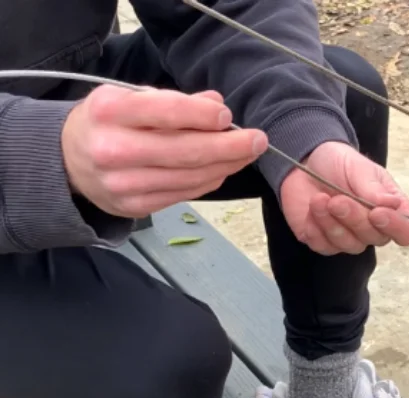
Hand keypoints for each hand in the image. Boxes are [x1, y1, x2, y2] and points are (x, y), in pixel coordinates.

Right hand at [61, 84, 267, 217]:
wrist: (68, 160)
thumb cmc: (109, 122)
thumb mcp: (131, 97)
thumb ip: (175, 101)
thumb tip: (217, 104)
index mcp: (110, 112)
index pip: (168, 112)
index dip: (204, 115)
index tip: (228, 115)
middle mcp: (114, 150)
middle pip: (186, 151)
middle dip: (230, 146)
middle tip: (259, 140)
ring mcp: (123, 184)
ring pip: (190, 176)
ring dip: (227, 165)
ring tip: (247, 153)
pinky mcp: (134, 207)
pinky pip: (184, 193)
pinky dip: (209, 180)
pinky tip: (223, 168)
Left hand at [281, 141, 408, 254]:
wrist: (306, 162)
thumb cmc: (340, 164)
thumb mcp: (359, 168)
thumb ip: (374, 189)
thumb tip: (393, 204)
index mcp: (391, 208)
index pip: (406, 231)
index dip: (396, 227)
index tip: (376, 213)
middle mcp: (374, 228)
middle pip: (376, 238)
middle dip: (355, 218)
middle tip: (337, 199)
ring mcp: (350, 238)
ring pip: (350, 245)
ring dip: (332, 223)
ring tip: (319, 200)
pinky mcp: (325, 242)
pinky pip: (324, 247)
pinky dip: (315, 229)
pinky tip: (312, 209)